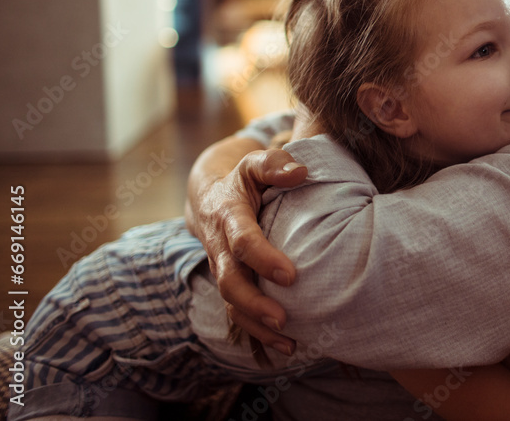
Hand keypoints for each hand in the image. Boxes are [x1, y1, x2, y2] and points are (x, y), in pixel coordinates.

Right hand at [195, 148, 307, 354]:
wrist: (208, 199)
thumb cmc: (243, 180)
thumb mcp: (254, 164)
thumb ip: (274, 164)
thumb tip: (300, 172)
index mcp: (228, 216)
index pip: (242, 241)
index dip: (263, 259)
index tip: (290, 275)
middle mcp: (220, 247)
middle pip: (230, 282)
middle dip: (255, 303)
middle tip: (284, 318)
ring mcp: (222, 269)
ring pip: (232, 304)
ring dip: (258, 326)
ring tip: (289, 341)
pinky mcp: (229, 284)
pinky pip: (238, 313)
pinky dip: (258, 333)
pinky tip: (287, 346)